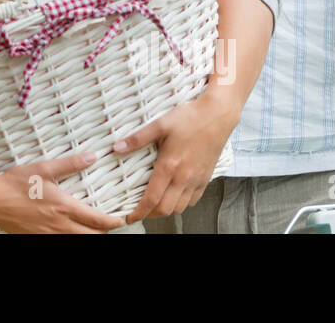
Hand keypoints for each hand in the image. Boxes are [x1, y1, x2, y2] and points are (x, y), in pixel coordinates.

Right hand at [0, 152, 126, 233]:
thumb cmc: (15, 183)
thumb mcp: (44, 168)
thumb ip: (70, 164)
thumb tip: (92, 157)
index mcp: (64, 207)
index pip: (97, 220)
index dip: (113, 222)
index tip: (121, 219)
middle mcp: (60, 225)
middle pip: (91, 237)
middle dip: (103, 233)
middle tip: (109, 226)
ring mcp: (48, 235)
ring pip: (77, 242)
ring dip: (87, 237)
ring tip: (91, 229)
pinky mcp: (37, 238)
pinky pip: (58, 242)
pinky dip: (69, 238)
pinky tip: (67, 231)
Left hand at [114, 91, 238, 223]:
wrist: (217, 115)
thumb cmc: (188, 118)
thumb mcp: (160, 124)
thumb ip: (137, 138)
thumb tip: (116, 148)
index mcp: (169, 166)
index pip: (152, 199)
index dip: (139, 212)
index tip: (130, 218)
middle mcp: (184, 177)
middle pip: (165, 209)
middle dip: (150, 215)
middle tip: (140, 211)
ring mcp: (197, 179)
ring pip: (180, 207)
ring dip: (166, 210)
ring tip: (155, 204)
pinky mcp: (206, 177)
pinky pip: (194, 200)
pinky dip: (182, 203)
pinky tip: (174, 195)